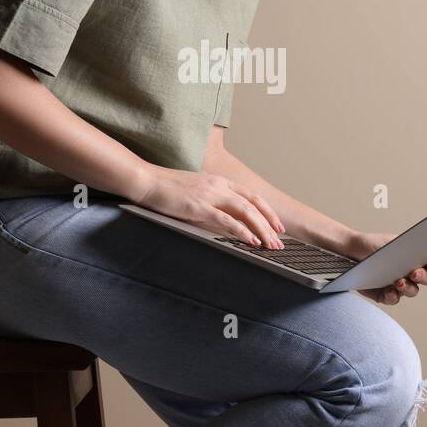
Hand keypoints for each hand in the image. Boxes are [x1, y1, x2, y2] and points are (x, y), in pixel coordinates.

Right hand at [134, 165, 285, 248]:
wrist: (146, 181)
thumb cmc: (166, 188)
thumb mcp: (194, 190)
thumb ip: (210, 199)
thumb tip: (220, 214)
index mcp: (219, 181)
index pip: (251, 196)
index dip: (267, 211)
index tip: (277, 226)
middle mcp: (219, 185)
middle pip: (254, 204)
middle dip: (270, 223)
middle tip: (280, 241)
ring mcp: (210, 195)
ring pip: (246, 211)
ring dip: (262, 229)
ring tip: (271, 245)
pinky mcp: (199, 206)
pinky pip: (227, 220)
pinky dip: (243, 231)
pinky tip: (252, 241)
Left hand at [340, 231, 426, 305]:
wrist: (350, 251)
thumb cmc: (373, 244)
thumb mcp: (391, 240)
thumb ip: (407, 247)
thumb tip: (419, 253)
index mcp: (420, 256)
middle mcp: (414, 272)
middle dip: (424, 277)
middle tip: (414, 272)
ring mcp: (402, 285)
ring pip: (414, 291)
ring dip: (408, 288)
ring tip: (398, 281)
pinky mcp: (387, 294)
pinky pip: (394, 299)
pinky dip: (392, 296)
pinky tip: (388, 290)